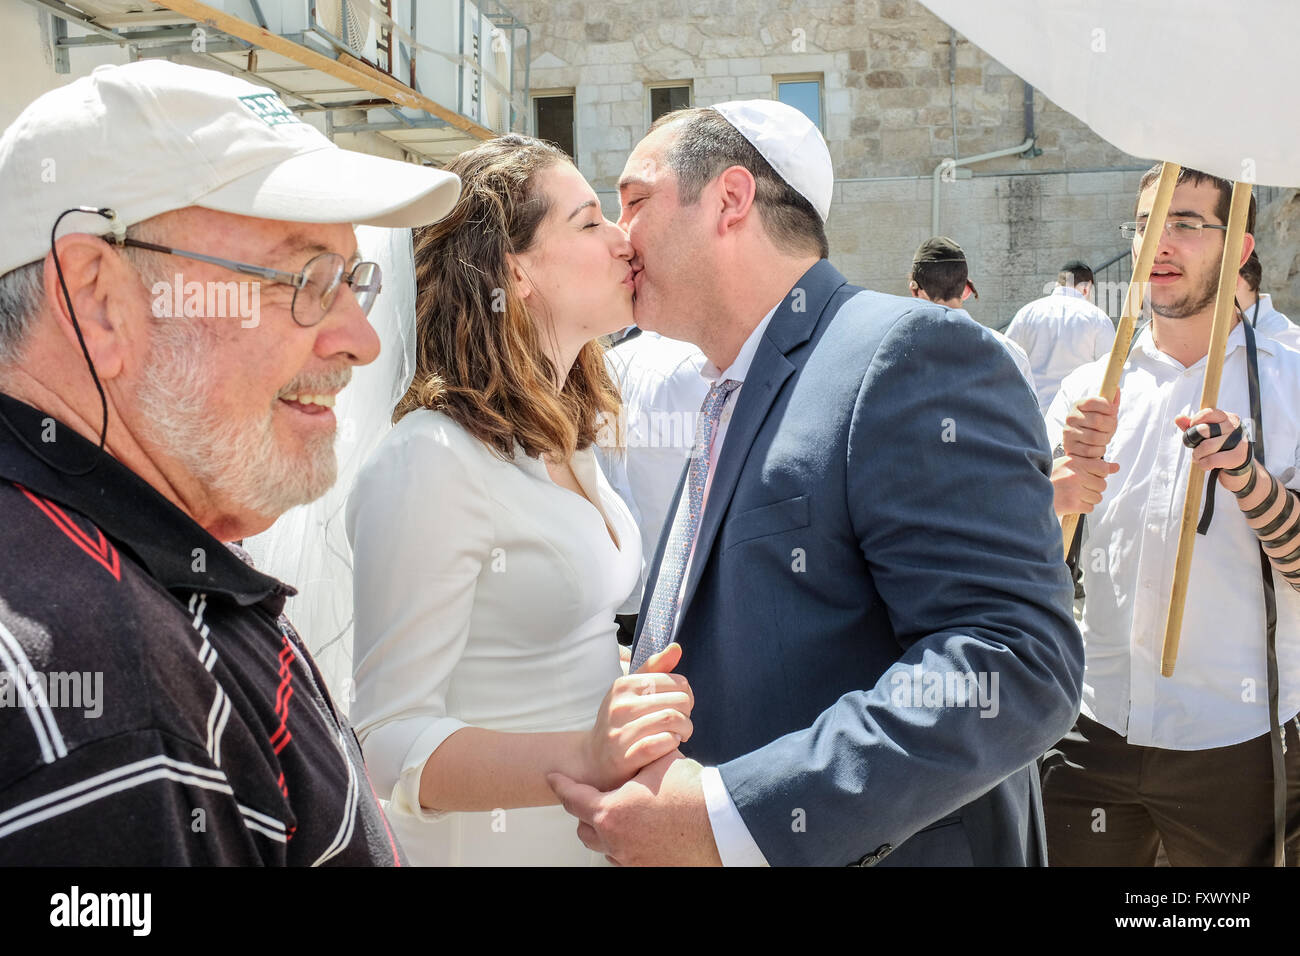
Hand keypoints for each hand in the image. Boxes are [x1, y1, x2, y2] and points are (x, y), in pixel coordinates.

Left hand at [549, 751, 722, 865]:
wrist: (721, 823)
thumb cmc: (691, 791)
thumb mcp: (660, 761)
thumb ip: (641, 753)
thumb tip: (639, 739)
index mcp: (611, 812)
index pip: (573, 798)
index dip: (561, 785)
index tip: (553, 778)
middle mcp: (615, 841)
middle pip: (583, 828)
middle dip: (583, 812)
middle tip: (591, 797)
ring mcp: (631, 859)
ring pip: (604, 847)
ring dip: (605, 831)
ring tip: (618, 815)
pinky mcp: (649, 868)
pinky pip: (626, 859)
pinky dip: (625, 845)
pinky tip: (639, 832)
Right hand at [582, 643, 693, 790]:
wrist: (593, 759)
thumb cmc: (620, 721)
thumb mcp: (631, 691)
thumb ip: (655, 669)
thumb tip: (677, 648)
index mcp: (624, 685)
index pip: (675, 681)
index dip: (687, 693)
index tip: (682, 705)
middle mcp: (620, 705)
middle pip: (678, 701)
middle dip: (688, 713)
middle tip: (684, 722)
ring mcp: (620, 732)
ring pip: (671, 720)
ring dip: (685, 729)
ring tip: (682, 734)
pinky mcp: (624, 756)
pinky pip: (661, 743)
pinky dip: (672, 743)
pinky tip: (670, 745)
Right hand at [1052, 454, 1119, 515]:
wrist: (1030, 494)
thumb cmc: (1048, 479)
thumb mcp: (1066, 465)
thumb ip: (1090, 464)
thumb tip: (1116, 467)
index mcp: (1073, 462)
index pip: (1102, 467)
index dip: (1100, 473)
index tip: (1092, 476)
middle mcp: (1076, 475)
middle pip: (1102, 484)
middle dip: (1093, 488)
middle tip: (1080, 488)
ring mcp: (1074, 490)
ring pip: (1097, 497)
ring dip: (1089, 498)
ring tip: (1075, 495)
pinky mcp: (1072, 504)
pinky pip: (1090, 507)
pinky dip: (1083, 507)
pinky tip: (1072, 502)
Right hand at [1062, 390, 1119, 458]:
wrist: (1082, 442)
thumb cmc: (1096, 424)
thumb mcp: (1104, 412)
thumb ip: (1111, 401)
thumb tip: (1116, 389)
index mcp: (1078, 405)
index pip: (1093, 402)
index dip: (1107, 406)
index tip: (1113, 411)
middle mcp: (1071, 417)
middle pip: (1097, 420)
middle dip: (1110, 426)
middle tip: (1111, 428)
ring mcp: (1068, 432)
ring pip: (1094, 437)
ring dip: (1105, 439)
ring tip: (1105, 438)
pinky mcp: (1069, 447)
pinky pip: (1090, 451)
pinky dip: (1099, 450)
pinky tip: (1099, 446)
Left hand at [1174, 408, 1249, 478]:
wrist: (1239, 465)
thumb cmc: (1219, 446)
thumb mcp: (1205, 433)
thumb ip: (1191, 425)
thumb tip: (1178, 418)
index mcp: (1227, 417)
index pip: (1207, 413)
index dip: (1194, 422)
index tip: (1193, 430)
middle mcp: (1234, 426)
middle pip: (1203, 431)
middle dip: (1193, 442)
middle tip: (1194, 448)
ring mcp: (1239, 440)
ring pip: (1206, 446)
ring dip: (1197, 455)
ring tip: (1199, 457)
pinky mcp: (1237, 456)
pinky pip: (1211, 460)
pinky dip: (1203, 464)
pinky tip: (1205, 464)